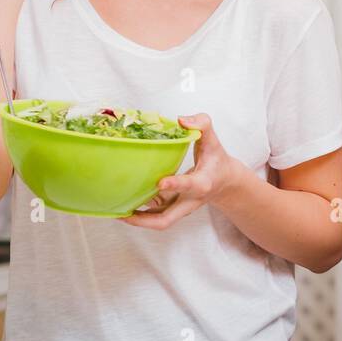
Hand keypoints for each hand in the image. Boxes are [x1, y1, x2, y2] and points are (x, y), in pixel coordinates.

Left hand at [119, 114, 241, 229]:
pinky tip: (122, 206)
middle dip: (143, 220)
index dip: (175, 184)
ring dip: (137, 219)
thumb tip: (181, 120)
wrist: (226, 182)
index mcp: (203, 183)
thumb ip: (202, 124)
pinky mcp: (173, 208)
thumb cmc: (217, 160)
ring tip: (115, 212)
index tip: (160, 182)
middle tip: (123, 214)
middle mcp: (190, 200)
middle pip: (167, 219)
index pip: (190, 186)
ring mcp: (180, 207)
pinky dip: (139, 213)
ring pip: (158, 220)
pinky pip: (154, 214)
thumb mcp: (213, 140)